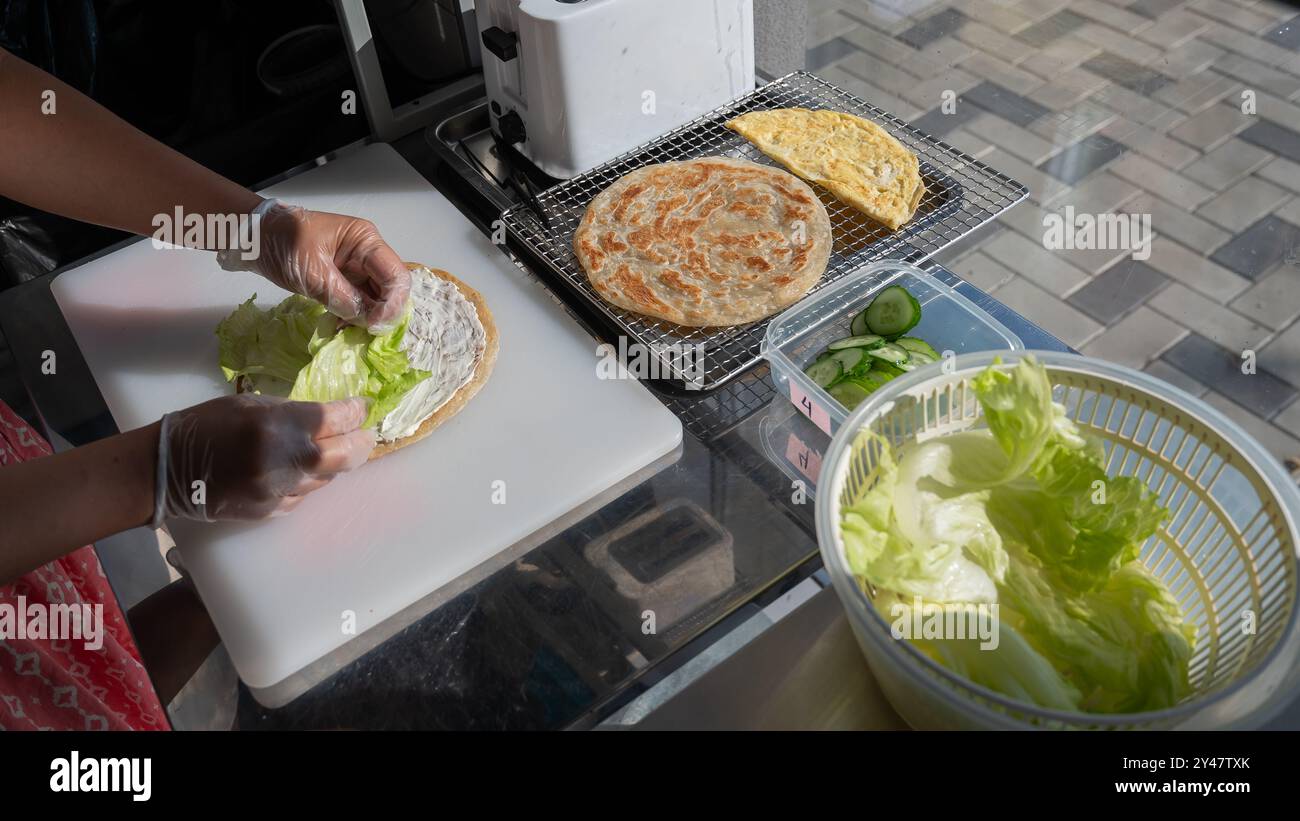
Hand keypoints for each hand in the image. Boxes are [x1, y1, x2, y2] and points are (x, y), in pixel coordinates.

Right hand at [155, 394, 375, 522]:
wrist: (168, 470)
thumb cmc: (206, 426)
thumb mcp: (250, 405)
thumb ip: (292, 412)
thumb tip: (329, 416)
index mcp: (279, 425)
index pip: (336, 418)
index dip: (355, 411)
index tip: (362, 407)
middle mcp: (286, 461)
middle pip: (346, 454)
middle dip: (362, 442)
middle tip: (366, 434)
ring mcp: (280, 491)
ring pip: (328, 478)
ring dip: (335, 464)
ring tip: (333, 450)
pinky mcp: (271, 512)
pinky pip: (304, 495)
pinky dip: (308, 482)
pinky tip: (299, 471)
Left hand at [220, 203, 411, 331]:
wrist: (253, 237)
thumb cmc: (280, 242)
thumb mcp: (311, 271)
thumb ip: (342, 297)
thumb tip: (366, 321)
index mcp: (365, 240)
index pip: (396, 276)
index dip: (393, 303)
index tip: (375, 325)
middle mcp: (367, 254)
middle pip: (392, 289)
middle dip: (384, 313)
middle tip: (368, 335)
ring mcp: (357, 268)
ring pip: (378, 298)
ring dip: (370, 318)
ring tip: (354, 334)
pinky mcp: (344, 281)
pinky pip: (360, 302)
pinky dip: (356, 317)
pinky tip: (344, 328)